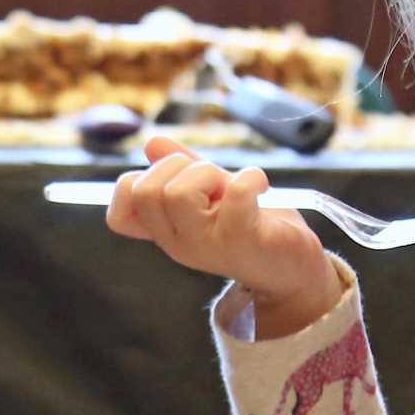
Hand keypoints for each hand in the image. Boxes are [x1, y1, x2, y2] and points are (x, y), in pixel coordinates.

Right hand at [106, 135, 339, 335]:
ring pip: (178, 192)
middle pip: (144, 191)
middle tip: (210, 182)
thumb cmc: (252, 228)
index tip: (175, 181)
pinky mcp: (242, 238)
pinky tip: (261, 185)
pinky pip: (235, 194)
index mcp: (167, 232)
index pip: (118, 213)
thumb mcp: (212, 195)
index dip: (136, 183)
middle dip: (178, 167)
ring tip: (232, 187)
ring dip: (210, 174)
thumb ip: (182, 171)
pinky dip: (251, 178)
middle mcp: (178, 242)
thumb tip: (151, 143)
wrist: (295, 270)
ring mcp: (207, 243)